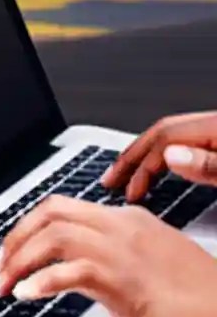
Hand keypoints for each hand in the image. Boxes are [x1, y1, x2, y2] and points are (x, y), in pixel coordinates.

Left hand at [0, 195, 216, 316]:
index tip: (11, 251)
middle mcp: (122, 226)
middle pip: (50, 214)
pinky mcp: (123, 278)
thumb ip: (112, 256)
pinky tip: (26, 294)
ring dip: (20, 262)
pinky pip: (69, 272)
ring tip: (4, 287)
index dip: (28, 227)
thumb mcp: (149, 264)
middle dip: (16, 239)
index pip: (62, 208)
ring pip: (52, 237)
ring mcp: (122, 250)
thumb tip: (72, 268)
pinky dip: (41, 282)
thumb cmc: (195, 297)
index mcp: (128, 219)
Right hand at [102, 112, 216, 201]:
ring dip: (146, 153)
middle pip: (162, 131)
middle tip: (110, 178)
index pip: (164, 140)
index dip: (141, 167)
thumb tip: (170, 155)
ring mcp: (215, 130)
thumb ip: (209, 164)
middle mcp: (212, 124)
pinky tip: (165, 166)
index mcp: (214, 127)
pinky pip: (187, 141)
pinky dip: (166, 154)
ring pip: (173, 134)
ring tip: (128, 172)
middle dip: (131, 155)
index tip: (130, 193)